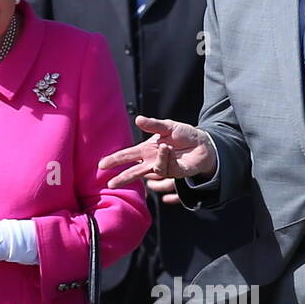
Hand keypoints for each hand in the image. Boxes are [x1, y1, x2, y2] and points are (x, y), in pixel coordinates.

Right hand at [98, 117, 216, 201]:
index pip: (127, 156)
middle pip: (134, 171)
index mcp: (147, 150)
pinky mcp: (175, 173)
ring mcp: (163, 168)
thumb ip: (153, 124)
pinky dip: (167, 157)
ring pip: (152, 170)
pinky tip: (170, 149)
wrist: (203, 143)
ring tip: (166, 146)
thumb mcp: (168, 126)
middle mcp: (152, 161)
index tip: (101, 165)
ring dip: (158, 157)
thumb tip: (138, 119)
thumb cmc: (184, 135)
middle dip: (122, 177)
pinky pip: (167, 168)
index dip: (115, 160)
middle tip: (110, 184)